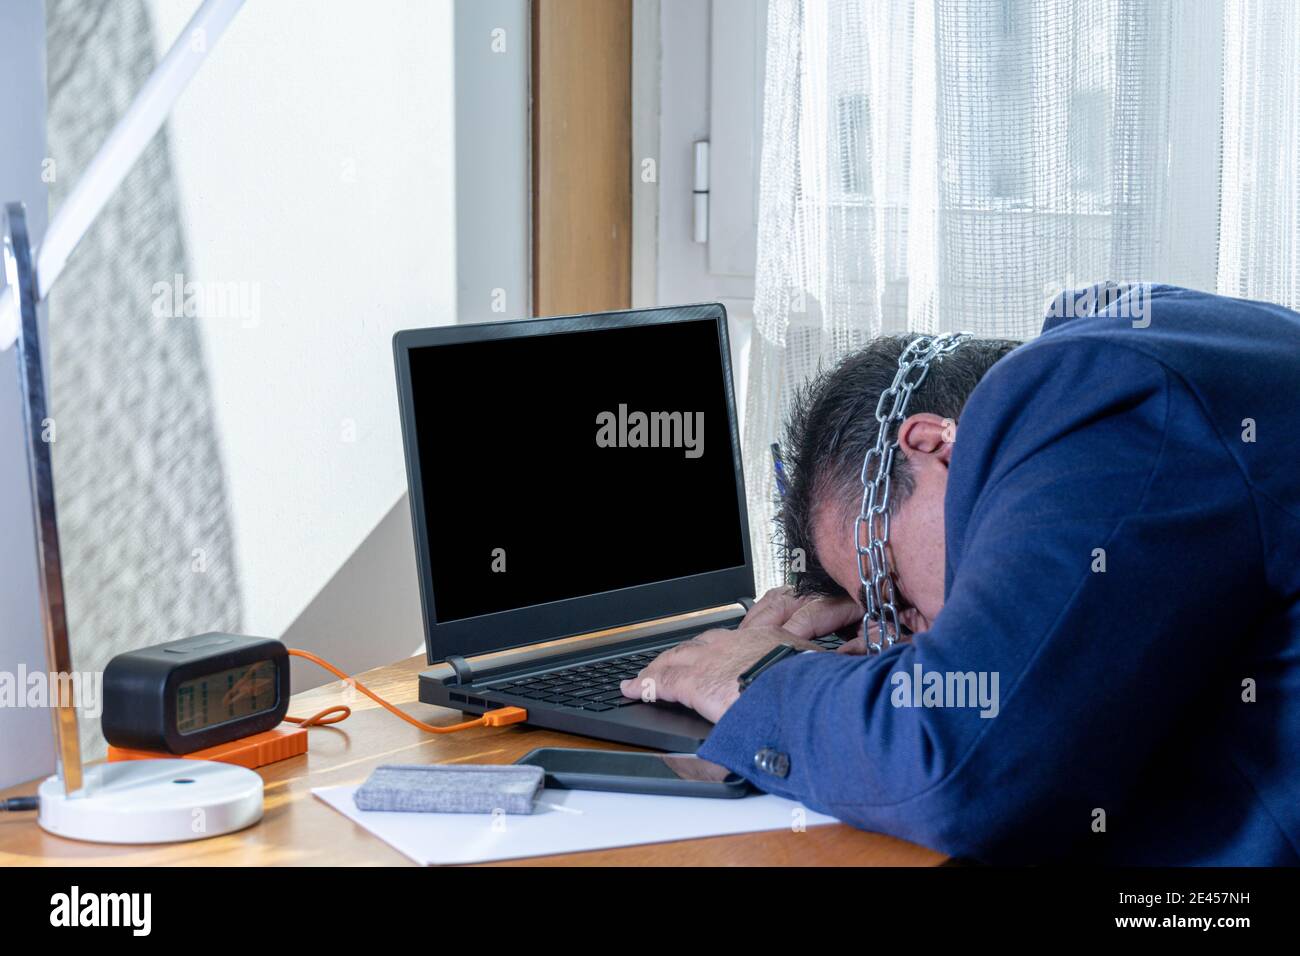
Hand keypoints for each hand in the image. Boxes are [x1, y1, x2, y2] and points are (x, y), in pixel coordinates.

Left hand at [619, 586, 860, 721]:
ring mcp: (720, 657)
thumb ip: (853, 657)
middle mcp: (748, 640)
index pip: (775, 617)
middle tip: (700, 646)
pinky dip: (646, 682)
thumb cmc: (820, 693)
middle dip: (710, 639)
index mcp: (784, 638)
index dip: (769, 618)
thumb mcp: (840, 673)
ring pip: (688, 651)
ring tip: (658, 668)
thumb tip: (874, 646)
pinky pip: (663, 679)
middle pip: (723, 631)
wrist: (796, 700)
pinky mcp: (695, 680)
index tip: (762, 623)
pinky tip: (632, 686)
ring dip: (674, 659)